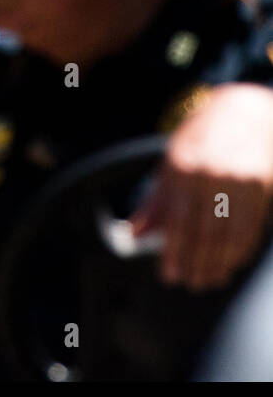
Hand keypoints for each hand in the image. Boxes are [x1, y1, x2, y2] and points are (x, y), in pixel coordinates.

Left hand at [130, 83, 272, 290]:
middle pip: (204, 231)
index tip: (168, 275)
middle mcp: (211, 174)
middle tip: (191, 283)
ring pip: (230, 233)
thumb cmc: (199, 142)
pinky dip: (242, 248)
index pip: (176, 221)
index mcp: (182, 168)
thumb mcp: (170, 163)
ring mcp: (240, 179)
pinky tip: (233, 262)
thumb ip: (156, 201)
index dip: (173, 252)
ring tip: (211, 279)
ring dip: (220, 262)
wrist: (243, 113)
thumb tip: (134, 234)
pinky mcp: (262, 184)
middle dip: (197, 263)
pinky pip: (252, 225)